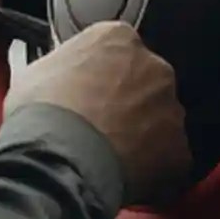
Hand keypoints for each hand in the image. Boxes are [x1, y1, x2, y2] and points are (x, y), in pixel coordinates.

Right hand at [4, 21, 191, 205]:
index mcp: (118, 38)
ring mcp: (172, 110)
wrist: (58, 157)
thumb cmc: (41, 111)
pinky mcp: (180, 151)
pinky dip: (152, 172)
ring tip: (108, 159)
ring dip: (142, 138)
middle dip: (129, 106)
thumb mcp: (38, 72)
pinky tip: (123, 180)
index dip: (102, 77)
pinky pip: (168, 161)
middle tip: (99, 129)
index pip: (118, 51)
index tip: (88, 94)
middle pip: (147, 85)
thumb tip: (64, 79)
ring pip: (160, 123)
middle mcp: (155, 67)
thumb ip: (66, 67)